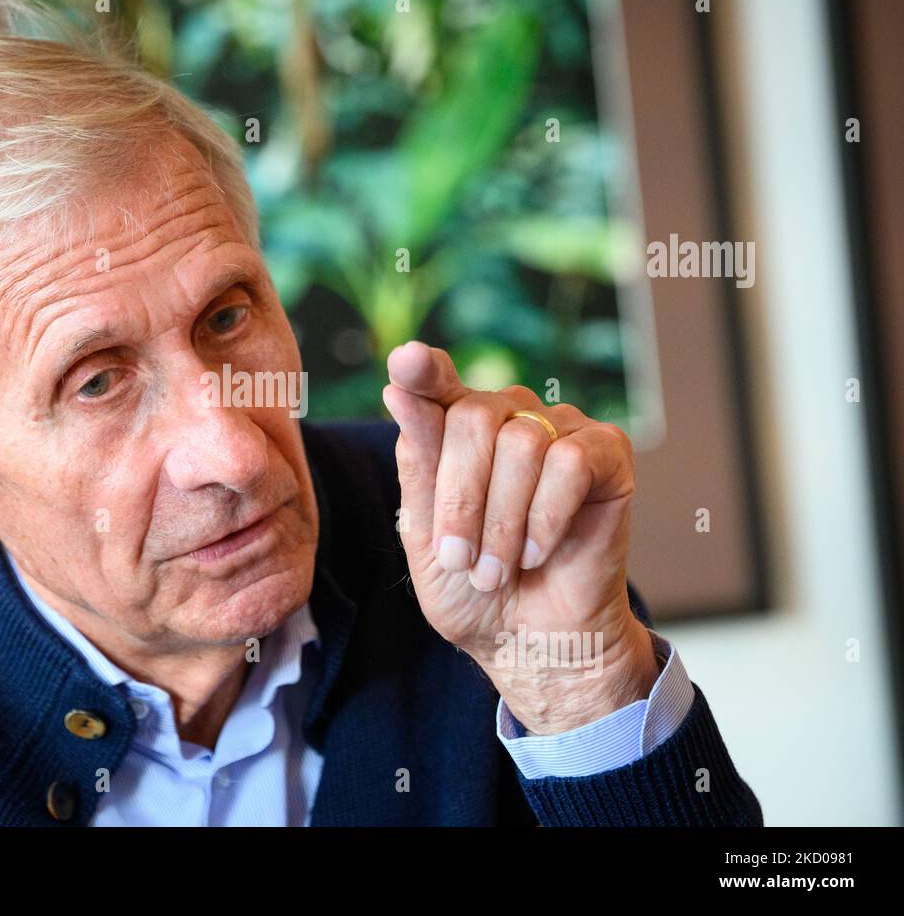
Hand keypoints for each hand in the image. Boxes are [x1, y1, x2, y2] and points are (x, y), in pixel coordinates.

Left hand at [382, 341, 658, 733]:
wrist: (531, 642)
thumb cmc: (473, 588)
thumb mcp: (424, 535)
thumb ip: (417, 464)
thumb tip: (398, 389)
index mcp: (455, 429)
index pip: (434, 384)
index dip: (423, 371)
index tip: (407, 362)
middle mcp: (508, 416)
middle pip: (472, 419)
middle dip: (460, 501)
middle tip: (462, 561)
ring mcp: (559, 429)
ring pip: (521, 444)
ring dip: (502, 522)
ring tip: (499, 569)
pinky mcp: (607, 452)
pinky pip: (570, 462)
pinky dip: (547, 517)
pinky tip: (540, 551)